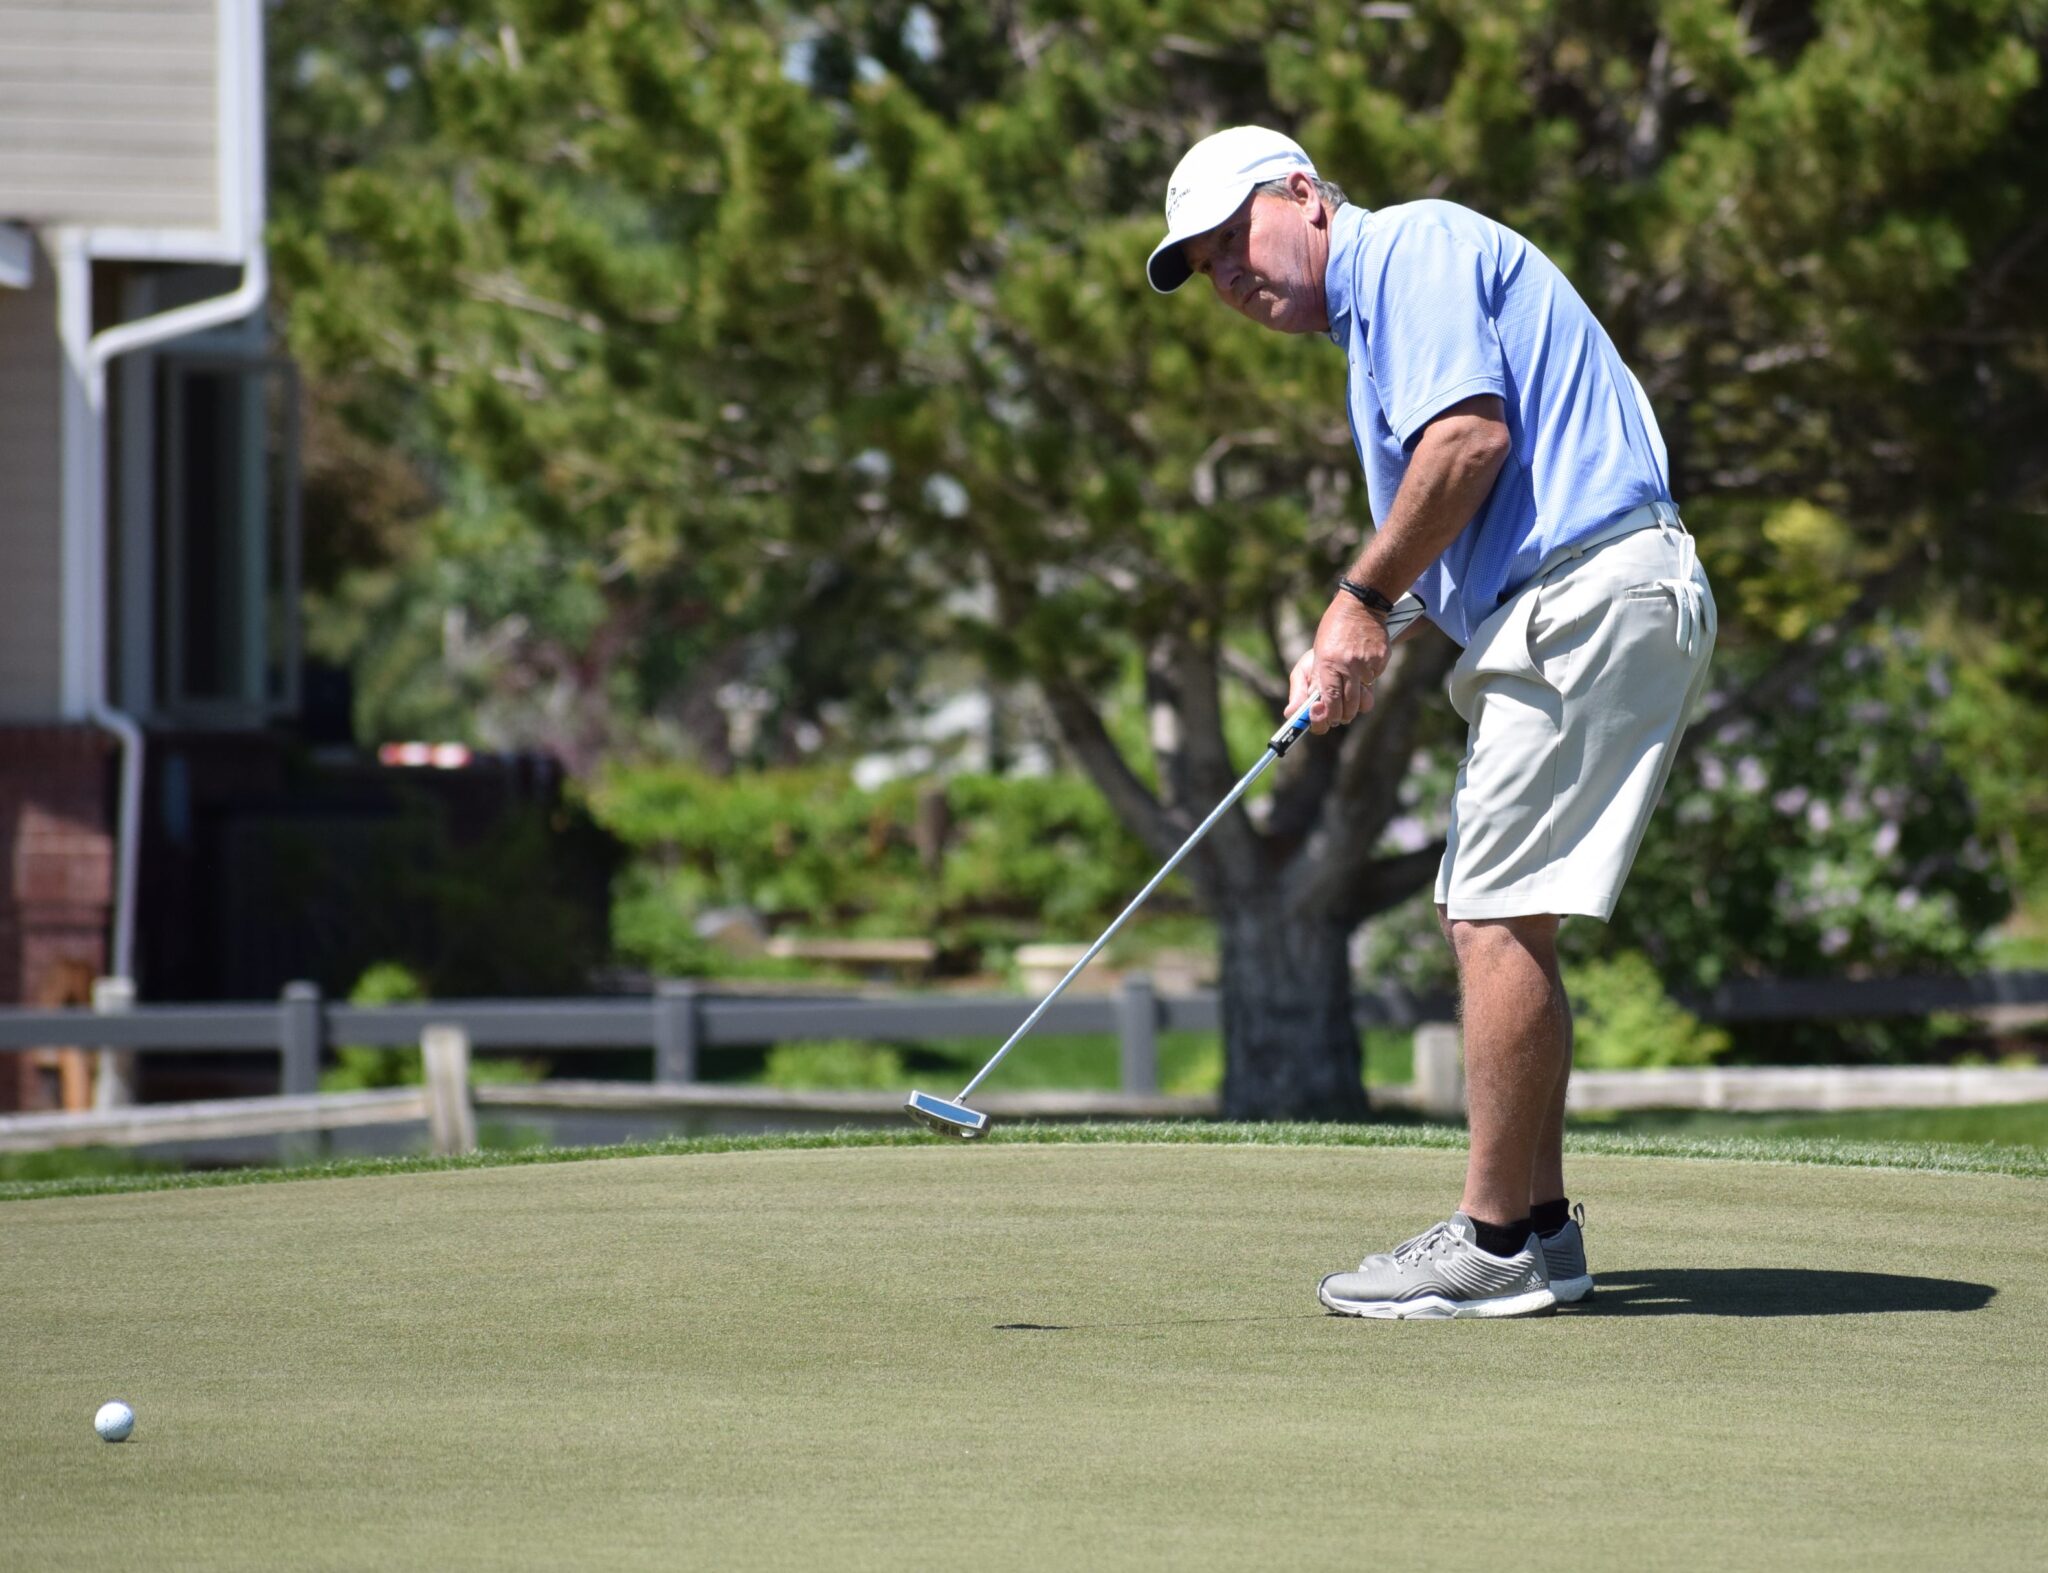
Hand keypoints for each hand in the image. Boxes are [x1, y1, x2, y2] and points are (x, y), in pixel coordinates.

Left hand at [1285, 595, 1389, 733]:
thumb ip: (1303, 686)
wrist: (1360, 606)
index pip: (1328, 701)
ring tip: (1350, 691)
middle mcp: (1347, 665)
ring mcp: (1367, 663)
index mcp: (1327, 664)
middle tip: (1338, 713)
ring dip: (1357, 703)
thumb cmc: (1332, 633)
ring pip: (1364, 700)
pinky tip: (1362, 666)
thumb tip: (1292, 713)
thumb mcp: (1312, 657)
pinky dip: (1368, 681)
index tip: (1324, 721)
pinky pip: (1375, 682)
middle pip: (1348, 707)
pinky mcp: (1381, 660)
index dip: (1327, 716)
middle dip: (1342, 716)